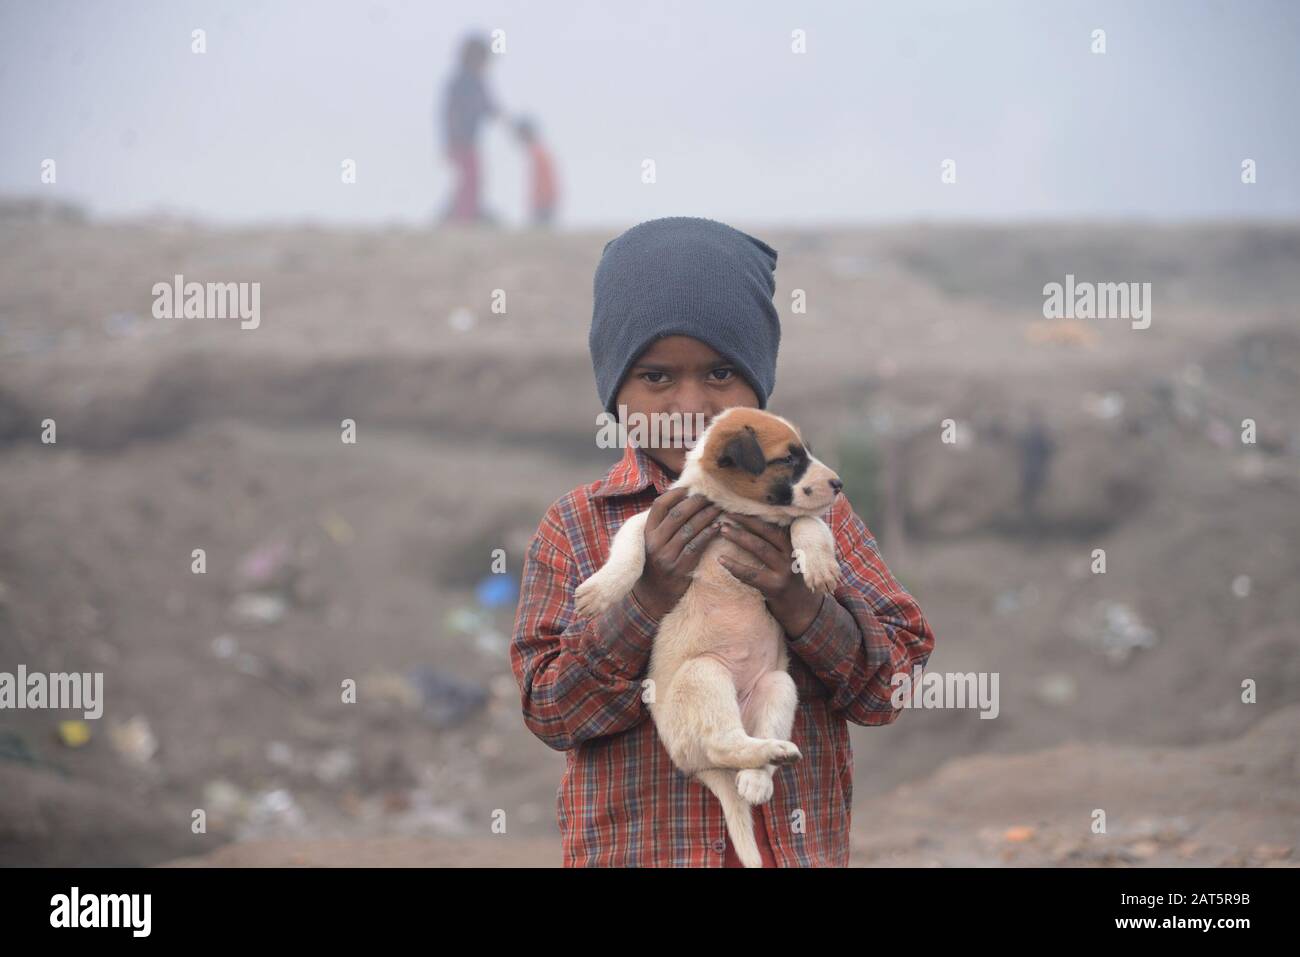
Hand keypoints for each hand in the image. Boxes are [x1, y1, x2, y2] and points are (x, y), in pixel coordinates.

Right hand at [632, 488, 724, 620]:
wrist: (653, 595)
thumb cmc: (657, 564)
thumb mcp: (654, 543)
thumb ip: (664, 525)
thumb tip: (682, 499)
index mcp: (647, 533)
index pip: (659, 506)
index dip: (675, 494)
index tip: (689, 487)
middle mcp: (655, 543)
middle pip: (678, 515)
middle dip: (696, 502)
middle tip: (711, 495)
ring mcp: (667, 556)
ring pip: (690, 529)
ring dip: (707, 516)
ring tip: (718, 508)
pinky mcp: (679, 568)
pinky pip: (697, 546)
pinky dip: (709, 534)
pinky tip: (718, 527)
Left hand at [716, 514, 826, 637]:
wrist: (805, 610)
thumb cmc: (792, 580)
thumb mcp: (791, 557)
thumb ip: (780, 543)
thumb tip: (757, 522)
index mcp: (795, 544)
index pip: (774, 523)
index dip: (755, 515)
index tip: (738, 506)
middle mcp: (792, 554)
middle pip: (766, 532)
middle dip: (745, 521)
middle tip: (726, 514)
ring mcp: (785, 570)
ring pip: (759, 548)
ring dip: (739, 537)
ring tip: (723, 530)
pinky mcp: (776, 586)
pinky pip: (751, 574)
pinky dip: (735, 566)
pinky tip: (722, 560)